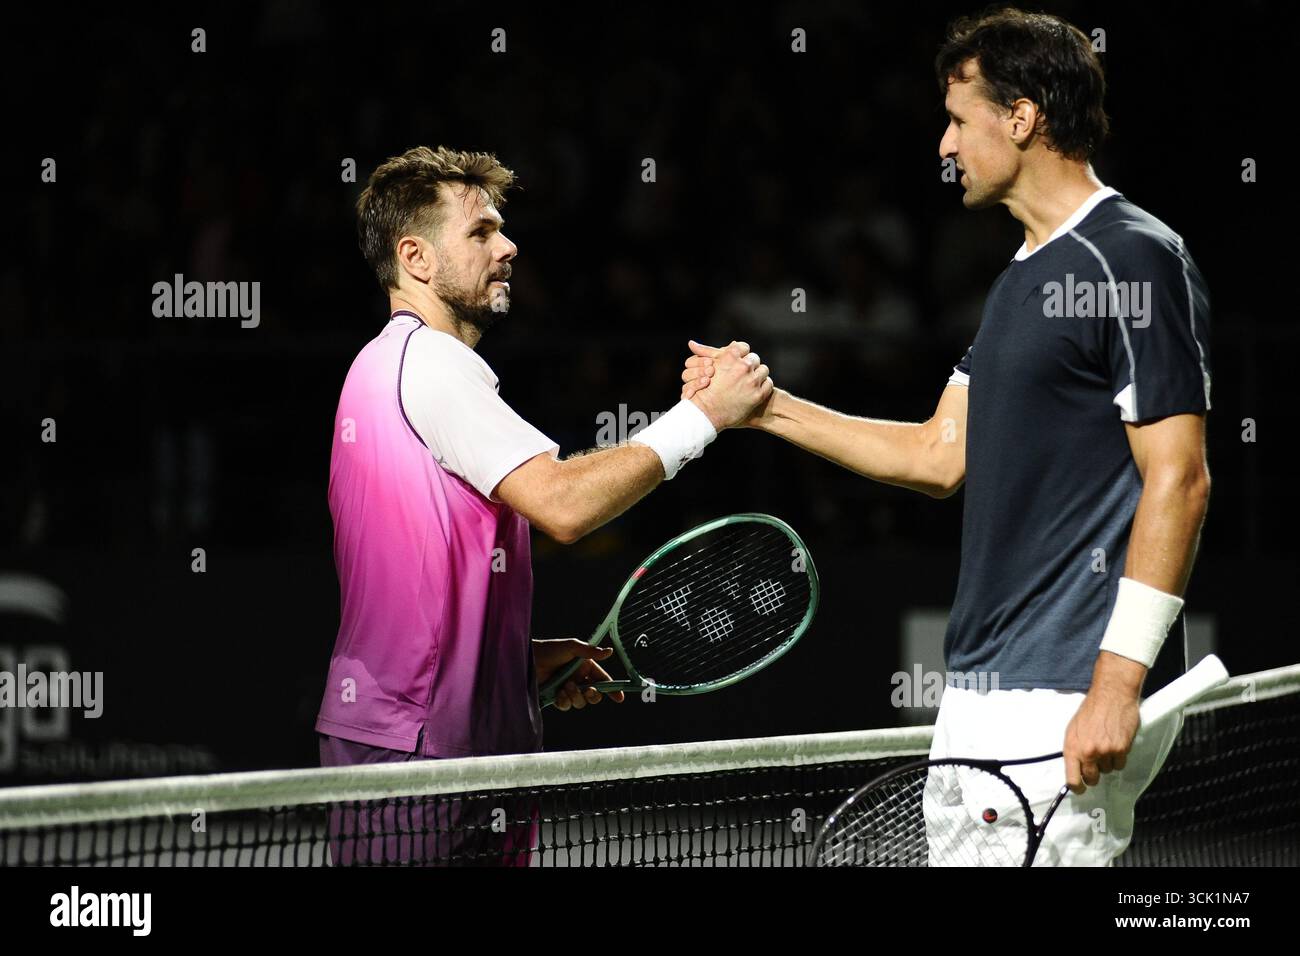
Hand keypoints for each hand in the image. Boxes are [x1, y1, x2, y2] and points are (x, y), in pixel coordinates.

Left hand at [533, 639, 625, 710]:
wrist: (529, 659)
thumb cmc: (549, 649)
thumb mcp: (572, 647)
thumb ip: (591, 651)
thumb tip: (610, 651)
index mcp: (585, 667)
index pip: (603, 680)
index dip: (612, 689)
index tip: (619, 698)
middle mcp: (578, 679)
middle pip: (594, 695)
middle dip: (594, 695)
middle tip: (589, 690)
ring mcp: (567, 689)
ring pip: (581, 702)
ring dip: (577, 696)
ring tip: (567, 686)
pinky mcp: (556, 697)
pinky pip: (566, 706)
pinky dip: (565, 701)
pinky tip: (559, 692)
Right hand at [682, 340, 772, 429]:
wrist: (706, 414)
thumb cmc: (703, 390)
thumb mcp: (704, 368)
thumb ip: (706, 353)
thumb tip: (692, 343)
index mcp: (731, 356)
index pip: (743, 346)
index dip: (741, 354)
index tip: (738, 361)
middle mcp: (743, 366)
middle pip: (754, 358)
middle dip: (750, 365)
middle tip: (743, 374)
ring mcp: (751, 381)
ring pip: (763, 370)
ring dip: (758, 375)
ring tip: (749, 382)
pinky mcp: (758, 395)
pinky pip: (768, 384)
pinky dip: (763, 387)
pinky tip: (754, 391)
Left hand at [1062, 654, 1143, 792]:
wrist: (1111, 695)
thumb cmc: (1090, 710)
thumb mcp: (1073, 729)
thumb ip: (1074, 750)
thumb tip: (1074, 768)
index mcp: (1072, 747)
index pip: (1072, 780)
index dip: (1077, 788)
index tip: (1081, 789)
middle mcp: (1088, 752)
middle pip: (1092, 779)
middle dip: (1094, 775)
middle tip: (1096, 764)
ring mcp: (1105, 752)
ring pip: (1108, 771)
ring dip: (1107, 763)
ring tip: (1106, 745)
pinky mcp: (1122, 749)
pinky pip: (1120, 764)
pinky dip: (1119, 757)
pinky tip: (1116, 743)